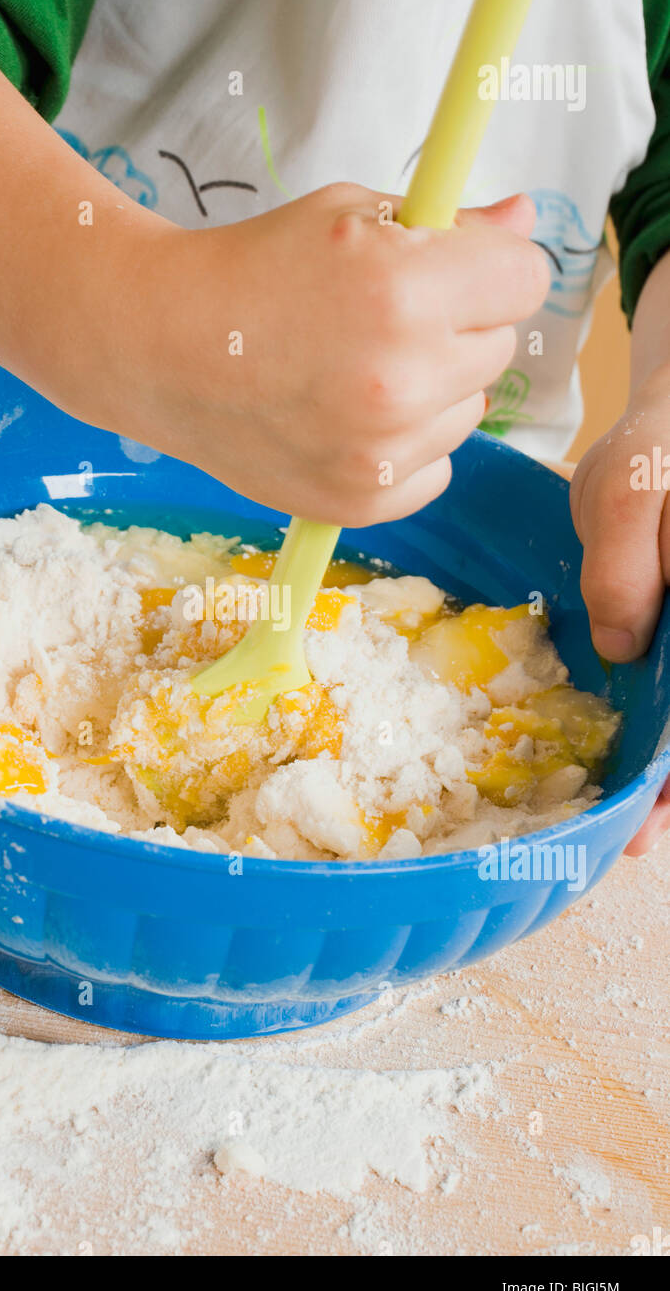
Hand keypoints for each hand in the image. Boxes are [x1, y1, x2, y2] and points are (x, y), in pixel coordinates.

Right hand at [132, 188, 548, 524]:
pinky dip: (406, 447)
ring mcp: (384, 451)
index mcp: (406, 291)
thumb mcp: (350, 216)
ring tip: (355, 370)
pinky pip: (435, 468)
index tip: (453, 269)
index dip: (491, 267)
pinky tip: (349, 418)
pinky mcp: (364, 501)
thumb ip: (451, 224)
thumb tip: (527, 218)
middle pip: (498, 347)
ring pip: (469, 410)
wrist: (164, 350)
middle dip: (455, 326)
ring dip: (433, 390)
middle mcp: (404, 379)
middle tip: (381, 318)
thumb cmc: (254, 271)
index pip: (526, 279)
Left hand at [570, 365, 669, 853]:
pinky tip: (637, 762)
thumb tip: (624, 648)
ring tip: (634, 824)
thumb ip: (627, 566)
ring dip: (668, 768)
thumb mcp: (634, 487)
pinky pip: (666, 693)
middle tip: (633, 841)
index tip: (650, 821)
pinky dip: (658, 731)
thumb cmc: (660, 448)